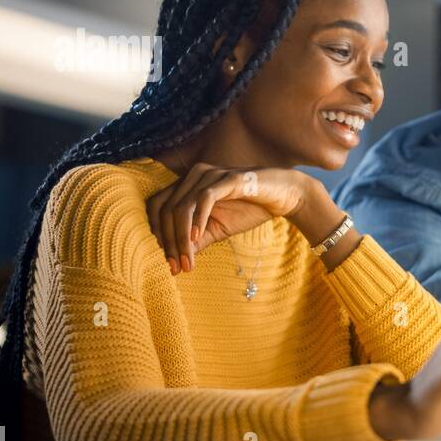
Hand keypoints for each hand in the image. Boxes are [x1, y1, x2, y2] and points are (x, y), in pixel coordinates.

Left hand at [146, 163, 323, 272]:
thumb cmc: (250, 209)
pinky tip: (197, 238)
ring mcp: (211, 174)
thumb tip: (175, 261)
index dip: (156, 234)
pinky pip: (204, 198)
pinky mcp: (228, 178)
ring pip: (182, 207)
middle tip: (175, 267)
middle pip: (165, 209)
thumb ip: (196, 240)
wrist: (284, 196)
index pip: (157, 207)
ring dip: (181, 238)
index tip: (166, 262)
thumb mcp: (218, 229)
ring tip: (187, 261)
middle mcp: (194, 175)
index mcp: (187, 184)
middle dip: (168, 242)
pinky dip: (197, 220)